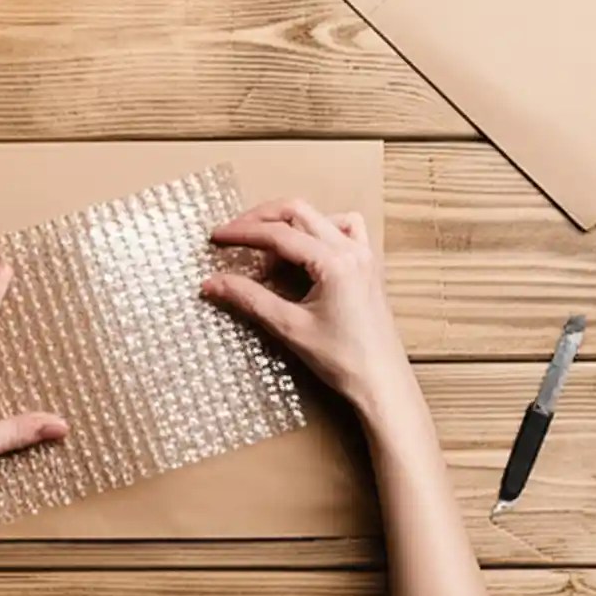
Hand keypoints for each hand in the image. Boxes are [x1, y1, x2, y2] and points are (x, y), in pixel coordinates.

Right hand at [202, 199, 416, 421]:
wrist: (382, 383)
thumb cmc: (343, 360)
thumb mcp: (290, 328)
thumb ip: (249, 299)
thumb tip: (213, 282)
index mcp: (335, 262)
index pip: (279, 234)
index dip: (243, 233)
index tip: (217, 238)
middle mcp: (353, 250)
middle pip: (298, 212)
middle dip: (261, 220)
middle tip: (234, 235)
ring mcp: (364, 255)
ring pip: (320, 217)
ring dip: (289, 226)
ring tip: (269, 255)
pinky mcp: (368, 266)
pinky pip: (344, 230)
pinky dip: (318, 232)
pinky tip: (305, 254)